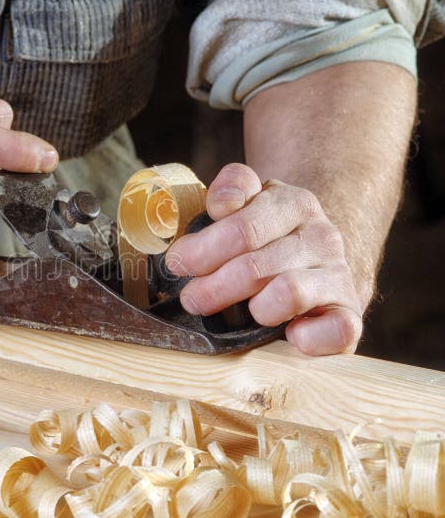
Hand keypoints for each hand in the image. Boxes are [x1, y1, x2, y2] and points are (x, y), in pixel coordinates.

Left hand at [165, 163, 362, 354]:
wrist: (318, 265)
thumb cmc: (268, 238)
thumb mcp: (248, 203)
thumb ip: (232, 189)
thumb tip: (222, 203)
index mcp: (294, 204)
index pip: (242, 228)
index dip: (202, 249)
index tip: (178, 263)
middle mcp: (322, 237)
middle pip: (254, 266)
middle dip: (213, 286)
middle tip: (191, 297)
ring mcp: (338, 276)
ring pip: (288, 293)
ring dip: (254, 309)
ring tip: (239, 313)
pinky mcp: (349, 316)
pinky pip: (338, 330)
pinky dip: (311, 337)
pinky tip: (290, 336)